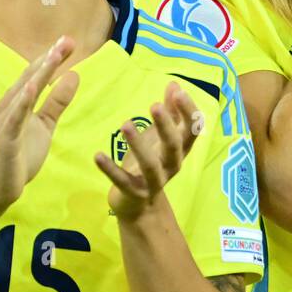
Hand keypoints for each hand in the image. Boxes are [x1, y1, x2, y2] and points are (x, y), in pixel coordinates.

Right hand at [0, 36, 80, 211]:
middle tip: (66, 40)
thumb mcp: (45, 124)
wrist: (1, 187)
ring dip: (39, 73)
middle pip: (31, 77)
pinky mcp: (5, 138)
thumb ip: (57, 101)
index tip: (70, 41)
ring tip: (53, 56)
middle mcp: (10, 105)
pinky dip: (22, 101)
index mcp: (19, 101)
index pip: (38, 74)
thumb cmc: (21, 153)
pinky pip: (15, 117)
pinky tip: (31, 87)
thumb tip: (74, 75)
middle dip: (49, 58)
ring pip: (24, 92)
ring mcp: (6, 120)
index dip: (53, 57)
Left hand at [95, 82, 202, 220]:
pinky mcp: (134, 193)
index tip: (179, 92)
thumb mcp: (160, 136)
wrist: (140, 206)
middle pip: (174, 145)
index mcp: (181, 149)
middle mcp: (172, 165)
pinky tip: (98, 156)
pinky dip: (111, 169)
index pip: (193, 129)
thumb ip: (169, 112)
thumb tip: (175, 85)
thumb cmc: (151, 163)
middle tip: (155, 105)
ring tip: (125, 124)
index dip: (188, 111)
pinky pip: (123, 181)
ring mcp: (154, 181)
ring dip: (139, 145)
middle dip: (166, 126)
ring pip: (151, 165)